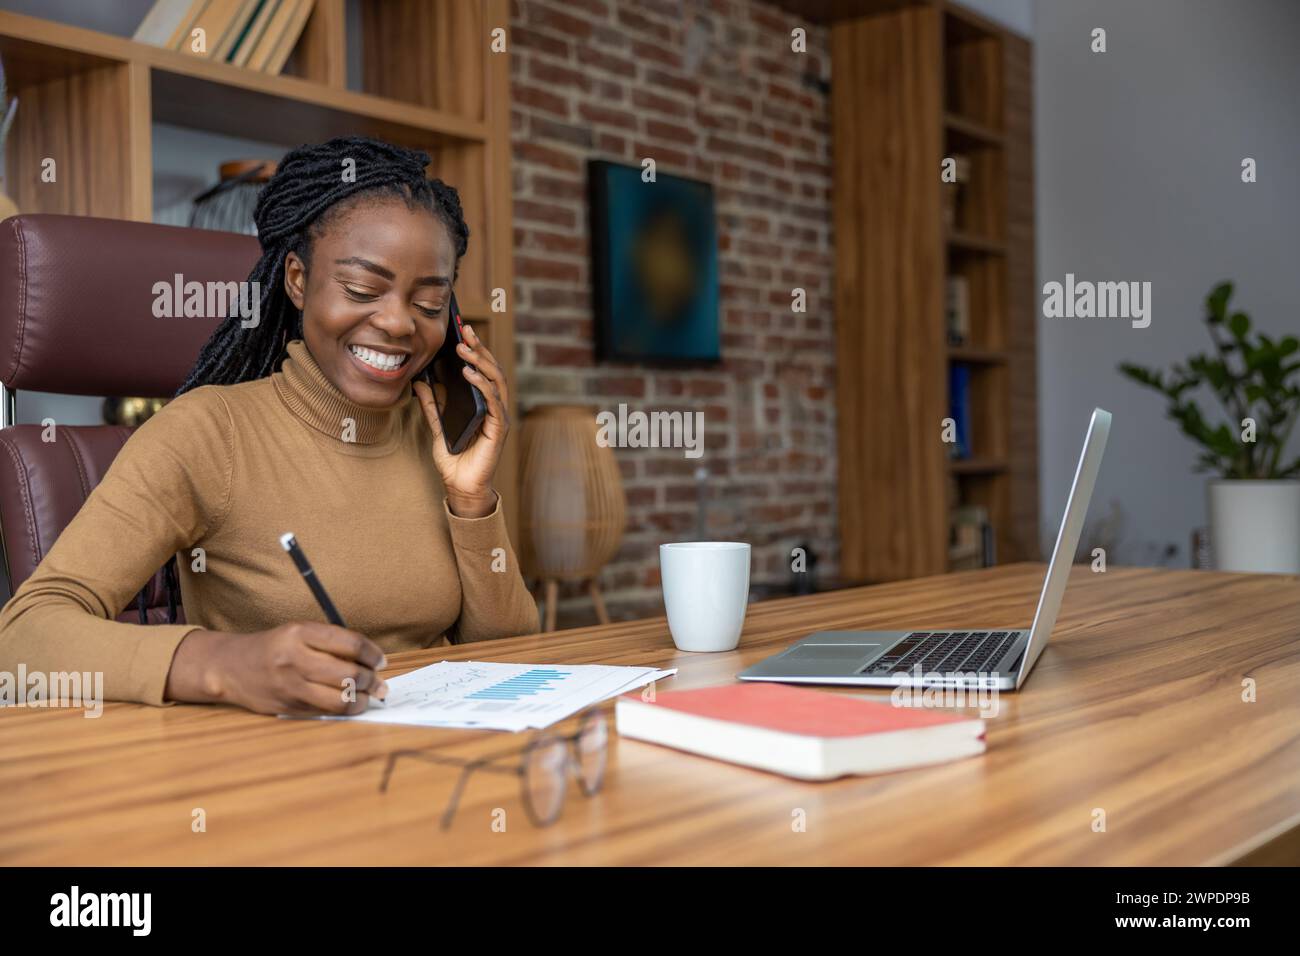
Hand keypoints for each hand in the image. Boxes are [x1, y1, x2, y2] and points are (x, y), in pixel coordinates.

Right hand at [165, 623, 388, 715]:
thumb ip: (332, 642)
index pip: (350, 644)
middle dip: (372, 681)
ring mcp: (290, 685)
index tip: (381, 660)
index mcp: (300, 632)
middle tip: (380, 683)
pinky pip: (326, 711)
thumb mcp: (299, 631)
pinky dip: (345, 709)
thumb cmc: (273, 646)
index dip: (372, 654)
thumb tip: (371, 661)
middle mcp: (294, 658)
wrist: (229, 667)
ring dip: (362, 699)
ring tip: (370, 696)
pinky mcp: (288, 707)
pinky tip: (351, 704)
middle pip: (349, 673)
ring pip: (340, 699)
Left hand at [412, 321, 509, 515]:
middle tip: (465, 331)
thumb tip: (419, 381)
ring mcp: (498, 417)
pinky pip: (493, 401)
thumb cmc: (454, 459)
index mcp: (483, 404)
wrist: (460, 486)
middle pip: (491, 370)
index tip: (462, 331)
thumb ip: (432, 404)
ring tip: (464, 349)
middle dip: (479, 349)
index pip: (482, 370)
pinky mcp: (498, 428)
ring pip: (496, 381)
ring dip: (481, 362)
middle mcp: (495, 407)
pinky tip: (469, 373)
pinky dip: (483, 384)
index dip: (474, 350)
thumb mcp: (437, 426)